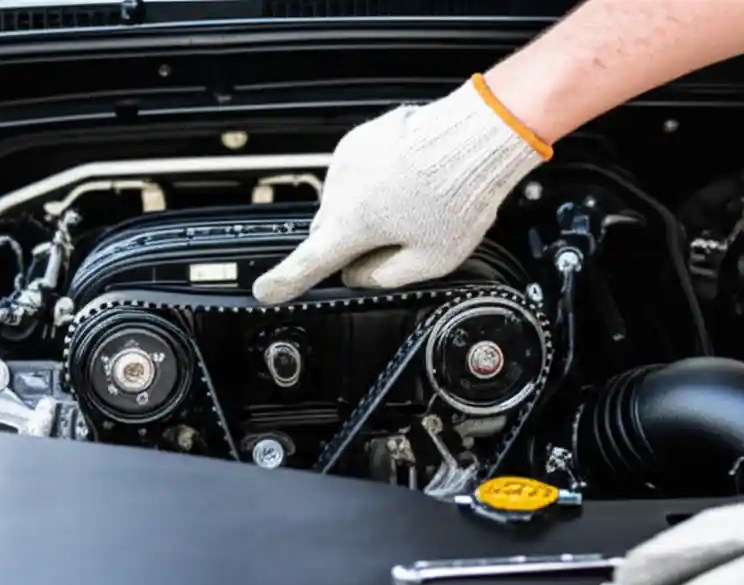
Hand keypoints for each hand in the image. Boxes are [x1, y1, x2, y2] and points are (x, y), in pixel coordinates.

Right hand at [251, 74, 549, 304]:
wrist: (477, 135)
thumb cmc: (459, 195)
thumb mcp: (431, 260)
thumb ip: (386, 276)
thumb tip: (361, 277)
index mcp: (352, 226)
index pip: (308, 263)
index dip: (285, 282)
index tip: (266, 291)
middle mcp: (340, 190)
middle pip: (329, 231)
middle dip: (349, 244)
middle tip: (392, 246)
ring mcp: (348, 160)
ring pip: (343, 200)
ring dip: (365, 210)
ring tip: (412, 207)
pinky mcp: (360, 139)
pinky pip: (356, 172)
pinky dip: (374, 183)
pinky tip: (408, 184)